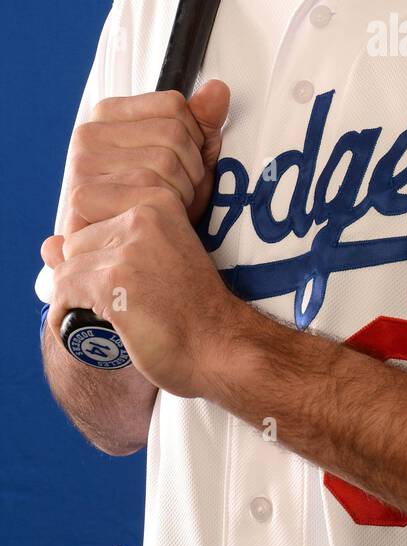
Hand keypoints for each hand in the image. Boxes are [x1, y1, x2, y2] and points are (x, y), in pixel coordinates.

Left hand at [45, 185, 242, 396]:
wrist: (219, 346)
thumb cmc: (190, 307)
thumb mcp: (154, 259)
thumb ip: (102, 244)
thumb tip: (48, 243)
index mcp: (158, 199)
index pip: (85, 199)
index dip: (88, 238)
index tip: (108, 267)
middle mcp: (145, 214)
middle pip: (74, 237)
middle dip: (81, 270)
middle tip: (108, 299)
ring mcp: (130, 246)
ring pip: (66, 266)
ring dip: (73, 296)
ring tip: (98, 316)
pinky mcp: (116, 280)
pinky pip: (63, 289)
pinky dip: (63, 314)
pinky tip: (82, 328)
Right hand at [60, 80, 230, 242]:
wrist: (139, 255)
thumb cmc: (161, 204)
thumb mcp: (192, 157)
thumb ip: (204, 121)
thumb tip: (217, 89)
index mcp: (109, 114)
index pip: (173, 104)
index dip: (193, 137)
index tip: (183, 162)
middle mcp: (88, 133)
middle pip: (172, 133)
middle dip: (191, 169)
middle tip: (178, 193)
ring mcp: (81, 164)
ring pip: (165, 161)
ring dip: (182, 191)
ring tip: (167, 206)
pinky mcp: (83, 197)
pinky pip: (150, 191)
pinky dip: (167, 209)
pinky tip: (155, 219)